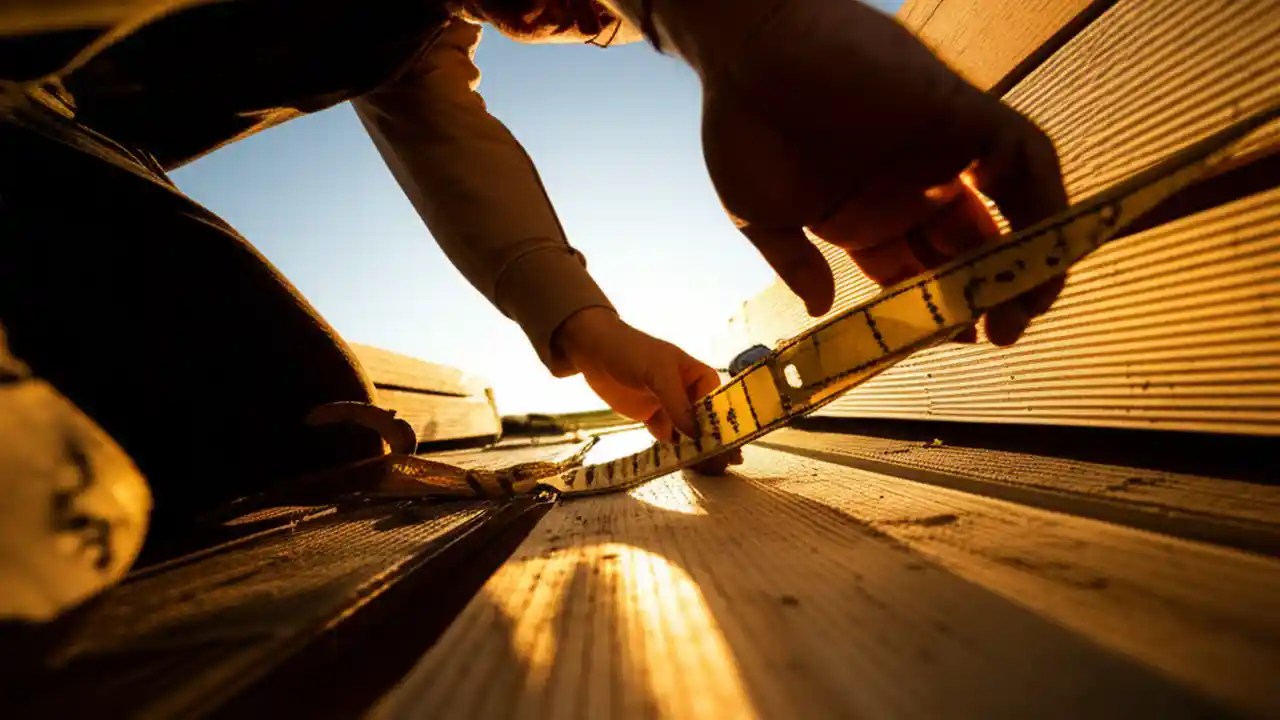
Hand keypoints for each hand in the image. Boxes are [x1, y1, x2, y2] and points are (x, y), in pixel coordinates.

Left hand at [552, 307, 742, 472]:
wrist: (594, 351)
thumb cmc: (632, 351)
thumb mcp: (659, 372)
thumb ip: (677, 403)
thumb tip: (695, 435)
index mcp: (700, 377)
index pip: (719, 406)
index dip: (728, 428)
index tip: (732, 450)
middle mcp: (689, 394)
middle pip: (707, 424)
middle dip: (714, 444)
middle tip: (722, 468)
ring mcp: (670, 407)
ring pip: (688, 435)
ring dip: (696, 451)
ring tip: (707, 472)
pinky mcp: (652, 418)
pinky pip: (667, 439)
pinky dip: (673, 452)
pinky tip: (682, 465)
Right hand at [698, 0, 1068, 344]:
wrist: (746, 47)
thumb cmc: (742, 123)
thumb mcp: (760, 215)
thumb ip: (795, 264)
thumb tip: (822, 310)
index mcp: (865, 217)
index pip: (918, 275)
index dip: (940, 312)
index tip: (956, 341)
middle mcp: (909, 189)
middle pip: (968, 251)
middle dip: (988, 295)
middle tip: (998, 332)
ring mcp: (938, 151)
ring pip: (1006, 210)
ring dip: (1025, 259)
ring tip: (1023, 304)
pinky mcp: (959, 112)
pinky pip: (1023, 155)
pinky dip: (1044, 199)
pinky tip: (1042, 244)